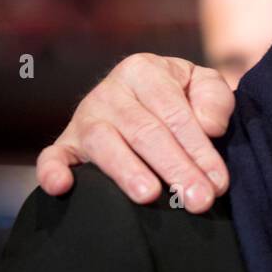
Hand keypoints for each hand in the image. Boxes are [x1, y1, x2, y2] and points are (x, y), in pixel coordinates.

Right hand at [36, 54, 234, 212]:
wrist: (149, 97)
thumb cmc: (184, 96)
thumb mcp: (205, 86)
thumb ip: (214, 99)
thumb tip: (208, 127)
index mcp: (144, 71)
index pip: (175, 114)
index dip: (199, 149)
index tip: (218, 182)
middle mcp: (110, 92)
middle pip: (145, 132)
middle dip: (176, 169)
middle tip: (198, 201)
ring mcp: (85, 118)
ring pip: (105, 144)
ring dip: (128, 172)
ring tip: (149, 196)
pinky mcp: (66, 143)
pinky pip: (53, 156)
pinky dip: (52, 171)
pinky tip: (62, 187)